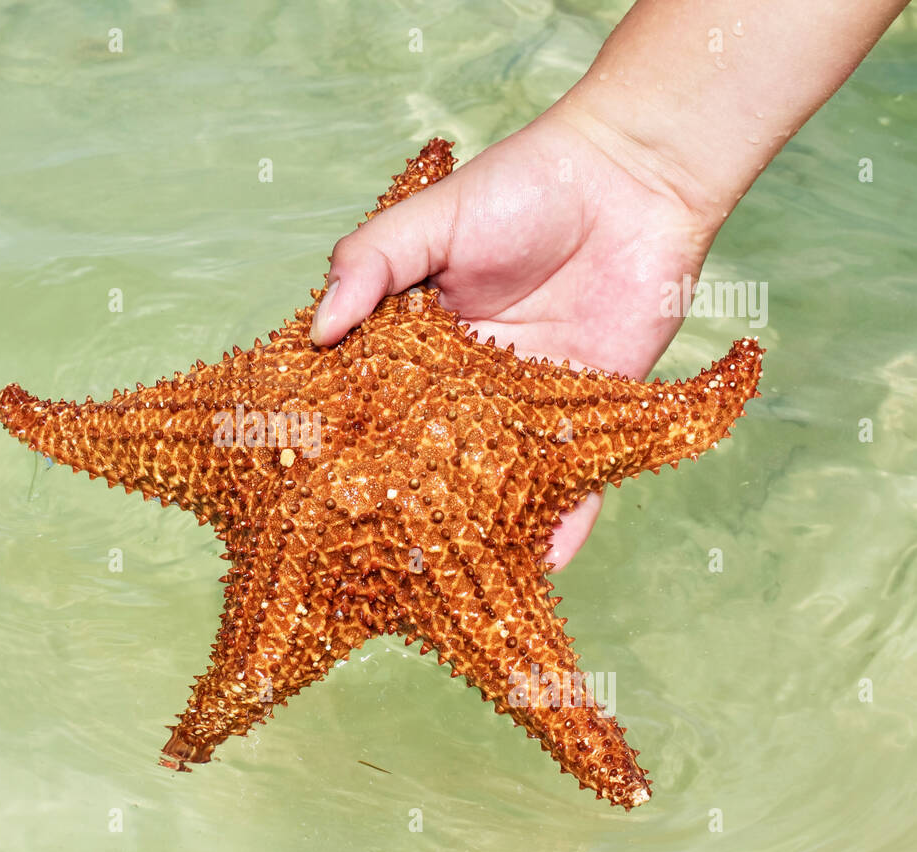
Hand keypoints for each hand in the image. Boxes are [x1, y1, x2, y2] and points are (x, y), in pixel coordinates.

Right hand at [310, 107, 718, 569]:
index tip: (306, 486)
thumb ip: (371, 264)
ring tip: (440, 583)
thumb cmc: (523, 187)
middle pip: (425, 454)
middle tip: (366, 557)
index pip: (367, 402)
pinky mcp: (586, 418)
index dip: (340, 440)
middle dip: (401, 500)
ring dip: (472, 527)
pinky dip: (562, 528)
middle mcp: (461, 385)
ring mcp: (522, 408)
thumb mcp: (430, 219)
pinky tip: (539, 571)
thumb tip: (316, 332)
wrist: (633, 180)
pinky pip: (573, 484)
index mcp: (414, 342)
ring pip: (489, 480)